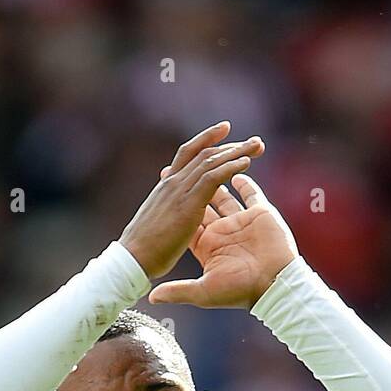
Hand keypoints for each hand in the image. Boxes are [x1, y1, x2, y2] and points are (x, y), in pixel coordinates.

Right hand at [119, 121, 264, 280]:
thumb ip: (166, 212)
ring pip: (211, 161)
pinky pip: (213, 178)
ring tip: (257, 146)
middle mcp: (172, 183)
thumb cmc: (142, 250)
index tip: (224, 131)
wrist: (133, 259)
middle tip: (253, 142)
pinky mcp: (188, 203)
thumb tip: (171, 214)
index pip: (188, 154)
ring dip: (237, 152)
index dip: (206, 140)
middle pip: (204, 154)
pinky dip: (230, 167)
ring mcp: (179, 191)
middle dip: (230, 145)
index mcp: (165, 187)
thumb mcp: (156, 223)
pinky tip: (246, 162)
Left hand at [148, 171, 297, 309]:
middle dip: (190, 186)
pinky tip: (236, 167)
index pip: (187, 220)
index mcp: (208, 245)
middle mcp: (222, 231)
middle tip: (177, 168)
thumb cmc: (240, 290)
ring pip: (224, 194)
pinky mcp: (260, 215)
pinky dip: (244, 181)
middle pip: (202, 202)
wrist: (276, 285)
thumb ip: (178, 291)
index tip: (162, 188)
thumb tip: (150, 297)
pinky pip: (251, 193)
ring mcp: (241, 222)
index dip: (174, 205)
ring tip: (205, 161)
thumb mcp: (205, 291)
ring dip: (216, 178)